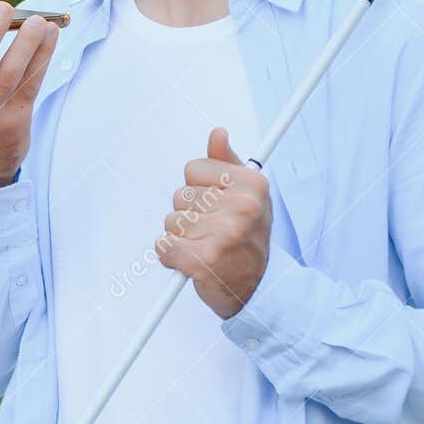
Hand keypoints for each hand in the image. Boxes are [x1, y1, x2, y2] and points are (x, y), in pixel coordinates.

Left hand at [154, 126, 271, 319]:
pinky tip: (192, 263)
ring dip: (181, 238)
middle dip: (189, 216)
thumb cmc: (248, 239)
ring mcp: (225, 233)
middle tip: (214, 233)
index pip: (193, 169)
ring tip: (207, 248)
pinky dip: (171, 257)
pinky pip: (164, 246)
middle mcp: (242, 206)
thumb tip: (217, 133)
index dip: (200, 190)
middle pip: (180, 196)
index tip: (218, 207)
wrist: (259, 290)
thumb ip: (227, 163)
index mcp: (252, 184)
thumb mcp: (247, 196)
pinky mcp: (205, 259)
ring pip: (171, 221)